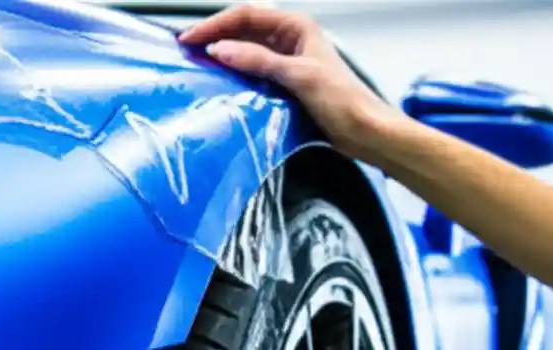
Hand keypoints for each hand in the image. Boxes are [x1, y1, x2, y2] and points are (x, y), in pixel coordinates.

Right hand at [178, 5, 402, 160]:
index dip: (215, 24)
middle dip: (215, 36)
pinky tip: (221, 82)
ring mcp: (288, 60)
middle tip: (186, 49)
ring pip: (246, 50)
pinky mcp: (286, 83)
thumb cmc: (343, 101)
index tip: (190, 38)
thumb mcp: (298, 76)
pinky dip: (235, 74)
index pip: (247, 15)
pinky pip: (253, 72)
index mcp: (297, 26)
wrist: (365, 132)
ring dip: (223, 55)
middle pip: (243, 29)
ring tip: (197, 63)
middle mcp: (291, 39)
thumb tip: (220, 49)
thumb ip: (259, 61)